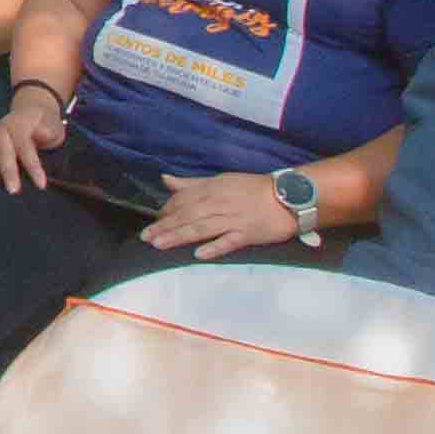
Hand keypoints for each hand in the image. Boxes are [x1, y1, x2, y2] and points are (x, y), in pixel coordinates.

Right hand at [0, 83, 67, 194]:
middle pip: (4, 152)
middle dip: (8, 172)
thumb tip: (44, 132)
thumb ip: (48, 130)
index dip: (32, 166)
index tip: (41, 184)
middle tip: (13, 190)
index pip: (25, 147)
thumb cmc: (44, 123)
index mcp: (19, 125)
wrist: (30, 110)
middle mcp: (1, 130)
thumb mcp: (53, 124)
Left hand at [145, 171, 309, 258]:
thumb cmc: (253, 189)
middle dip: (165, 226)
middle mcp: (220, 203)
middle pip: (188, 215)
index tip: (155, 221)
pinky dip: (214, 247)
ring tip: (159, 244)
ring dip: (179, 236)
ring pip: (201, 227)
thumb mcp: (221, 180)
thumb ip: (192, 183)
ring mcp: (233, 219)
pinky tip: (199, 254)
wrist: (288, 197)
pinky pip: (228, 242)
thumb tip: (165, 179)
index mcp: (213, 188)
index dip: (167, 211)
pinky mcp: (247, 234)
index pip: (184, 199)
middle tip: (145, 237)